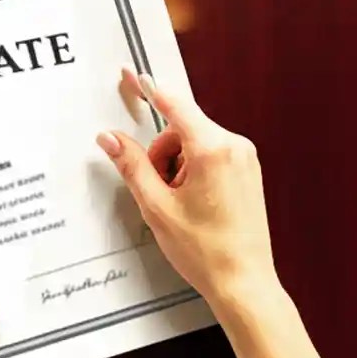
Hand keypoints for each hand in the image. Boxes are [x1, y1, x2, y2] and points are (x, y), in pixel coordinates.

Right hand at [95, 69, 276, 306]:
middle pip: (181, 129)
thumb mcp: (156, 206)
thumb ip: (131, 165)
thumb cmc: (204, 250)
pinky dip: (192, 171)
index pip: (174, 105)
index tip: (129, 74)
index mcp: (213, 150)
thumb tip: (109, 138)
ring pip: (194, 143)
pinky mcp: (248, 172)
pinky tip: (190, 202)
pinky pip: (210, 155)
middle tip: (157, 190)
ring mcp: (245, 159)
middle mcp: (234, 146)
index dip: (148, 89)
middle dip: (161, 154)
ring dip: (176, 166)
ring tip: (177, 203)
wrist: (244, 283)